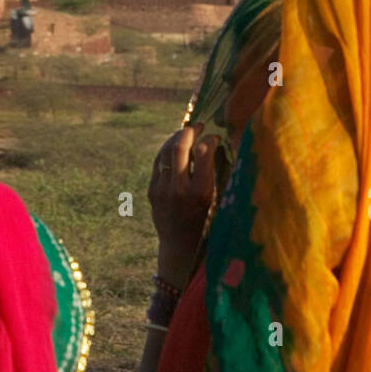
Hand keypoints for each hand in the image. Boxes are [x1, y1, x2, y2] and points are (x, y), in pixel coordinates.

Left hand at [148, 124, 217, 288]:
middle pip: (180, 147)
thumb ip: (216, 175)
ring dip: (177, 137)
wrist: (181, 247)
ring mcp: (162, 190)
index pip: (203, 153)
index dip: (210, 139)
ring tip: (187, 131)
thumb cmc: (208, 224)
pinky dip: (167, 150)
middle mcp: (180, 189)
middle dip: (190, 131)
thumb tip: (217, 144)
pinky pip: (159, 162)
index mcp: (201, 193)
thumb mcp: (218, 202)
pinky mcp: (152, 191)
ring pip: (166, 151)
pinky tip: (176, 145)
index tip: (215, 137)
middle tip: (199, 125)